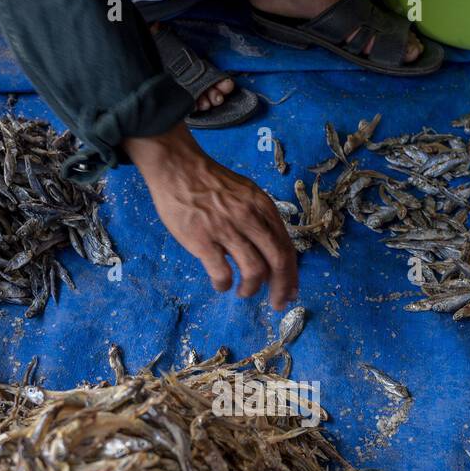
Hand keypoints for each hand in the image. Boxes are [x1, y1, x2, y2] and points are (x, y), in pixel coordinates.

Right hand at [124, 124, 298, 309]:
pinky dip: (224, 285)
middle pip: (277, 261)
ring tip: (243, 292)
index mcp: (262, 206)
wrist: (177, 167)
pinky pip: (222, 272)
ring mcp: (226, 229)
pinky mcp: (202, 239)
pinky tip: (221, 285)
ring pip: (253, 270)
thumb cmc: (210, 183)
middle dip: (281, 288)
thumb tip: (271, 254)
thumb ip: (260, 220)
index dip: (292, 274)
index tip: (291, 291)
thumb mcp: (246, 193)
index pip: (286, 246)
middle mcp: (249, 217)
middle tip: (276, 303)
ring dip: (251, 289)